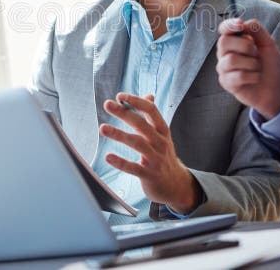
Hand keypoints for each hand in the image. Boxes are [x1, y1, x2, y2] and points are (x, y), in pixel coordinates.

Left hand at [100, 93, 201, 213]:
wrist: (176, 185)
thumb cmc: (164, 156)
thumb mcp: (162, 135)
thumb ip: (153, 116)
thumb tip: (148, 95)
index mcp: (163, 130)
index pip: (151, 110)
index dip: (136, 101)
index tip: (120, 96)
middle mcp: (160, 142)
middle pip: (141, 124)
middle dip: (124, 113)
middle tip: (107, 104)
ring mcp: (156, 159)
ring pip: (137, 143)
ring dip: (119, 134)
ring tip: (102, 128)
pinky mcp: (149, 175)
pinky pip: (134, 168)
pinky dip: (121, 162)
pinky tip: (108, 156)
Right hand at [216, 18, 279, 119]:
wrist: (277, 89)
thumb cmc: (271, 66)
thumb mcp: (269, 45)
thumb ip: (258, 31)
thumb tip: (244, 22)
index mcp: (235, 41)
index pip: (224, 29)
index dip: (229, 25)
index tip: (240, 24)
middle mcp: (226, 53)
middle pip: (223, 42)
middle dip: (245, 46)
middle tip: (256, 54)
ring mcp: (224, 68)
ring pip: (231, 60)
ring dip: (251, 64)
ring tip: (258, 68)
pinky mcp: (226, 82)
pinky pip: (237, 76)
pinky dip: (252, 77)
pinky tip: (256, 78)